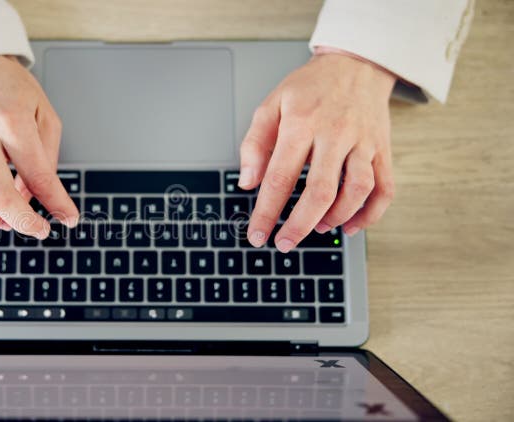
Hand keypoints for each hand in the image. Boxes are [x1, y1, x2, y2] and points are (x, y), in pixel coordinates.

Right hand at [0, 55, 78, 238]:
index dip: (57, 203)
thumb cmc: (11, 89)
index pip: (37, 176)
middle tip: (39, 230)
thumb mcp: (43, 114)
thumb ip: (45, 158)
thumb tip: (36, 198)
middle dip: (23, 221)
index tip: (69, 218)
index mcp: (11, 122)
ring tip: (5, 219)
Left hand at [239, 53, 396, 251]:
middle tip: (284, 243)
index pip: (279, 178)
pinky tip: (351, 225)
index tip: (257, 234)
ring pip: (356, 191)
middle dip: (299, 225)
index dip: (267, 212)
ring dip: (335, 218)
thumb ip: (254, 144)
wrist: (357, 64)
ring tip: (316, 228)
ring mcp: (363, 143)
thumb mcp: (272, 105)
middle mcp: (335, 134)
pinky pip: (384, 188)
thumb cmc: (310, 88)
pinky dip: (371, 214)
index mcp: (302, 124)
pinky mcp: (382, 150)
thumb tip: (247, 182)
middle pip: (320, 192)